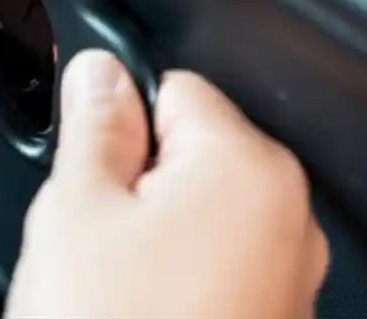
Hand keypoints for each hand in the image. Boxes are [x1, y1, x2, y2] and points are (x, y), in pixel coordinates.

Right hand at [6, 50, 328, 318]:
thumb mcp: (79, 210)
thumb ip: (95, 124)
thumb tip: (101, 73)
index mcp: (247, 169)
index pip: (175, 86)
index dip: (117, 119)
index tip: (90, 158)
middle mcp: (287, 218)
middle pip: (191, 153)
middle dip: (135, 182)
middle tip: (93, 237)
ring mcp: (287, 277)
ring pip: (198, 217)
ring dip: (151, 238)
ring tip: (112, 289)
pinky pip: (215, 270)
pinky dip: (174, 282)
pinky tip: (138, 314)